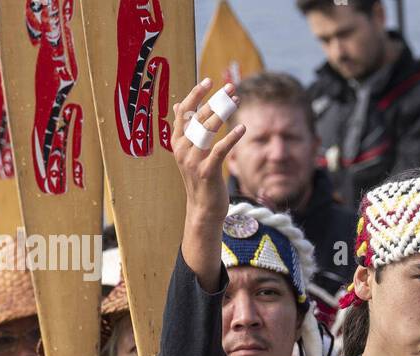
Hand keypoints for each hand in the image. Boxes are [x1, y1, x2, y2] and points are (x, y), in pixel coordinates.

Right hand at [172, 79, 244, 291]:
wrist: (202, 210)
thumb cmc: (199, 178)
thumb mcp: (189, 152)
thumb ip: (185, 129)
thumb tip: (180, 105)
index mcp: (177, 142)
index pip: (185, 112)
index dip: (196, 95)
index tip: (209, 80)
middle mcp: (182, 150)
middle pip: (199, 118)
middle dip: (215, 100)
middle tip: (231, 88)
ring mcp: (193, 161)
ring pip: (207, 131)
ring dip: (223, 113)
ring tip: (236, 100)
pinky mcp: (207, 173)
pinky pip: (219, 151)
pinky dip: (230, 138)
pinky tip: (242, 128)